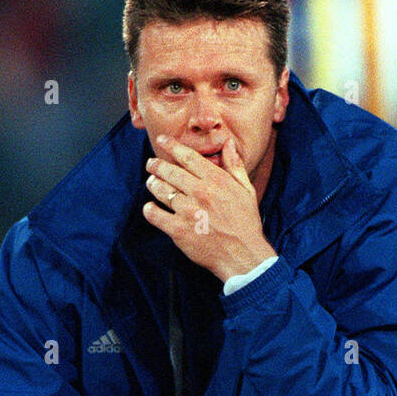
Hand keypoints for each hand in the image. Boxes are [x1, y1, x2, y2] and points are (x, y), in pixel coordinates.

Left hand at [142, 135, 275, 283]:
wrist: (243, 255)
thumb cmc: (246, 223)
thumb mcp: (246, 190)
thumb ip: (235, 165)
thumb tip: (228, 143)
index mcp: (216, 180)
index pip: (188, 157)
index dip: (172, 146)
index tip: (161, 140)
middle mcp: (200, 192)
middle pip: (170, 171)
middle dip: (157, 165)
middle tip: (151, 164)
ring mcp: (188, 211)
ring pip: (162, 191)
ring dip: (153, 184)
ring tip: (151, 183)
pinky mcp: (179, 230)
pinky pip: (156, 216)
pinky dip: (149, 210)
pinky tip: (149, 208)